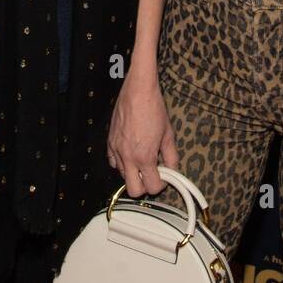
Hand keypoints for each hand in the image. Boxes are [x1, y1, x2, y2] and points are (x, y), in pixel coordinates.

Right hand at [107, 59, 178, 197]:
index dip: (161, 184)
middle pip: (134, 190)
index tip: (164, 176)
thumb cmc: (154, 109)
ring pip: (123, 176)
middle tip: (152, 174)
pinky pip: (113, 162)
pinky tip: (131, 152)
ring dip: (134, 172)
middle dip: (145, 186)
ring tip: (142, 159)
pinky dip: (122, 162)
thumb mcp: (169, 135)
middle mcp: (128, 157)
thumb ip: (171, 157)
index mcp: (145, 157)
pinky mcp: (110, 142)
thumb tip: (172, 169)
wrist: (138, 92)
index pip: (152, 187)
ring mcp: (116, 150)